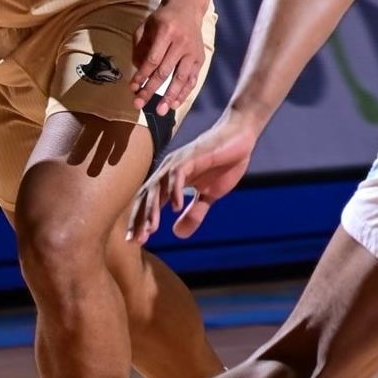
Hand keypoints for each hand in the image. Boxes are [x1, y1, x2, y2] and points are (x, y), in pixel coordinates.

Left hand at [128, 119, 256, 240]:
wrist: (241, 135)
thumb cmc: (225, 162)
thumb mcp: (210, 194)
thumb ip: (195, 213)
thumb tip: (177, 234)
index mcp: (170, 179)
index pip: (148, 202)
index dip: (140, 221)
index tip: (136, 242)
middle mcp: (168, 170)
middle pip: (146, 196)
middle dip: (140, 219)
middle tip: (137, 240)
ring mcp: (179, 162)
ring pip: (157, 187)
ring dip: (153, 209)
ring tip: (151, 229)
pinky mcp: (192, 156)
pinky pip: (178, 174)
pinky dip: (175, 191)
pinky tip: (177, 208)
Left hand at [130, 0, 209, 114]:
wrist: (188, 8)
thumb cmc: (163, 18)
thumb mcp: (146, 26)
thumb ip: (140, 47)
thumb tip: (138, 71)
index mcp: (166, 32)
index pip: (153, 59)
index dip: (142, 75)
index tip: (132, 88)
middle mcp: (182, 43)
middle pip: (165, 71)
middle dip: (151, 89)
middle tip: (139, 104)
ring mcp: (193, 51)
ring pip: (182, 77)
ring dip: (170, 96)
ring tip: (161, 110)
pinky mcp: (200, 58)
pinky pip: (193, 79)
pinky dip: (184, 92)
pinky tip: (175, 104)